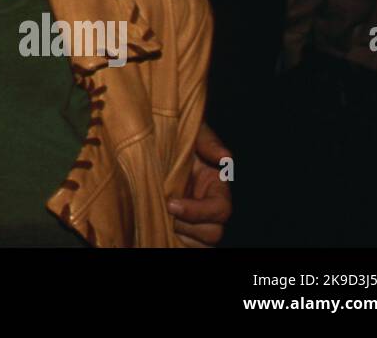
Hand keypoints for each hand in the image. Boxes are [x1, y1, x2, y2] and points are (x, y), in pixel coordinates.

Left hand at [168, 120, 231, 246]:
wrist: (150, 143)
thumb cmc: (174, 136)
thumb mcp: (191, 133)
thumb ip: (208, 142)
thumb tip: (226, 157)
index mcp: (216, 187)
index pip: (220, 210)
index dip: (198, 211)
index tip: (171, 204)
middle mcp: (209, 207)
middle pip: (213, 233)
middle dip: (188, 226)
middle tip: (163, 210)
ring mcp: (195, 221)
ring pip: (200, 244)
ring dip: (181, 236)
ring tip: (159, 218)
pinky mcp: (180, 228)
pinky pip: (185, 245)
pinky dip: (173, 241)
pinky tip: (157, 227)